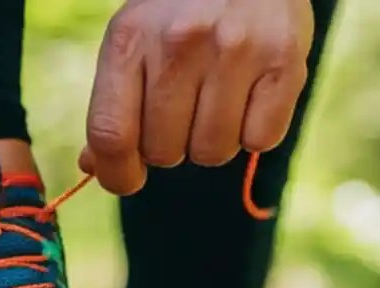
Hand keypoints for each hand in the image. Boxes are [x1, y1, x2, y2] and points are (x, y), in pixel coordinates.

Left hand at [80, 0, 311, 194]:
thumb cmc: (180, 8)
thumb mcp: (134, 39)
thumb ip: (114, 104)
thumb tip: (95, 169)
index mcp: (130, 37)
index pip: (111, 135)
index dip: (117, 174)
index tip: (127, 178)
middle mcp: (180, 42)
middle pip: (165, 152)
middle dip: (171, 146)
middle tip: (184, 110)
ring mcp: (235, 50)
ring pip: (213, 152)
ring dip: (213, 139)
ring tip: (218, 97)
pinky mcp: (284, 59)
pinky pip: (261, 140)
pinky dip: (256, 129)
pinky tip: (252, 92)